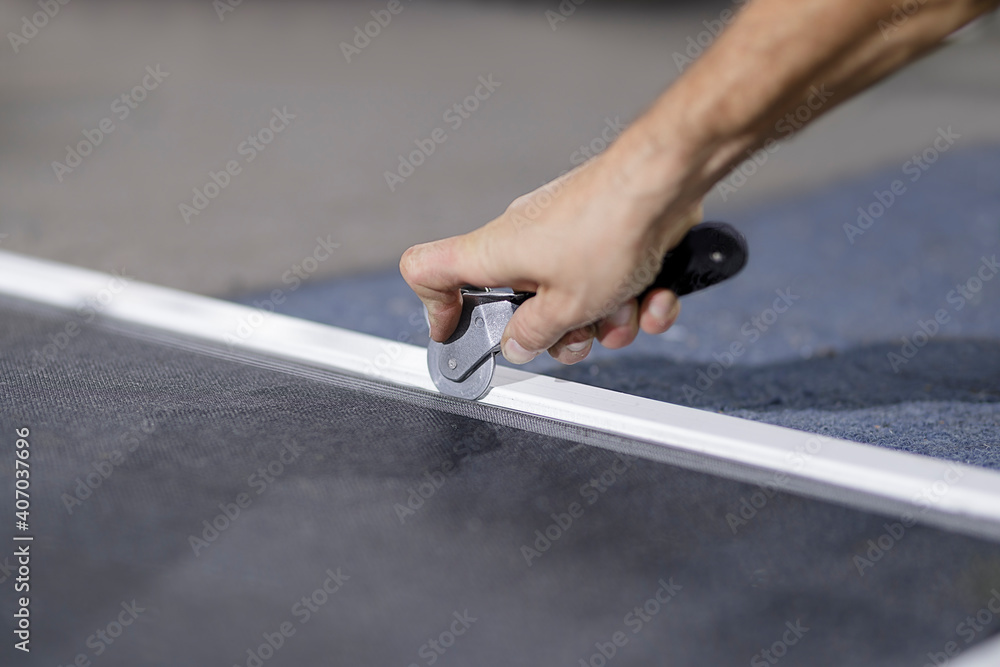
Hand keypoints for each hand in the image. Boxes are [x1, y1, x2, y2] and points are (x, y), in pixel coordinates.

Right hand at [400, 136, 702, 364]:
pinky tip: (656, 297)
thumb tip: (517, 344)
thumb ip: (534, 334)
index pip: (427, 269)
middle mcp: (522, 239)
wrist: (665, 181)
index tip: (458, 335)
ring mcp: (563, 234)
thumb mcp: (567, 307)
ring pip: (573, 297)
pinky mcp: (602, 232)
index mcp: (494, 252)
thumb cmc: (608, 227)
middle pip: (519, 304)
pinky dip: (635, 294)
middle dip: (559, 333)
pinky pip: (610, 278)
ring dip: (607, 319)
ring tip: (628, 313)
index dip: (435, 307)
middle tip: (582, 339)